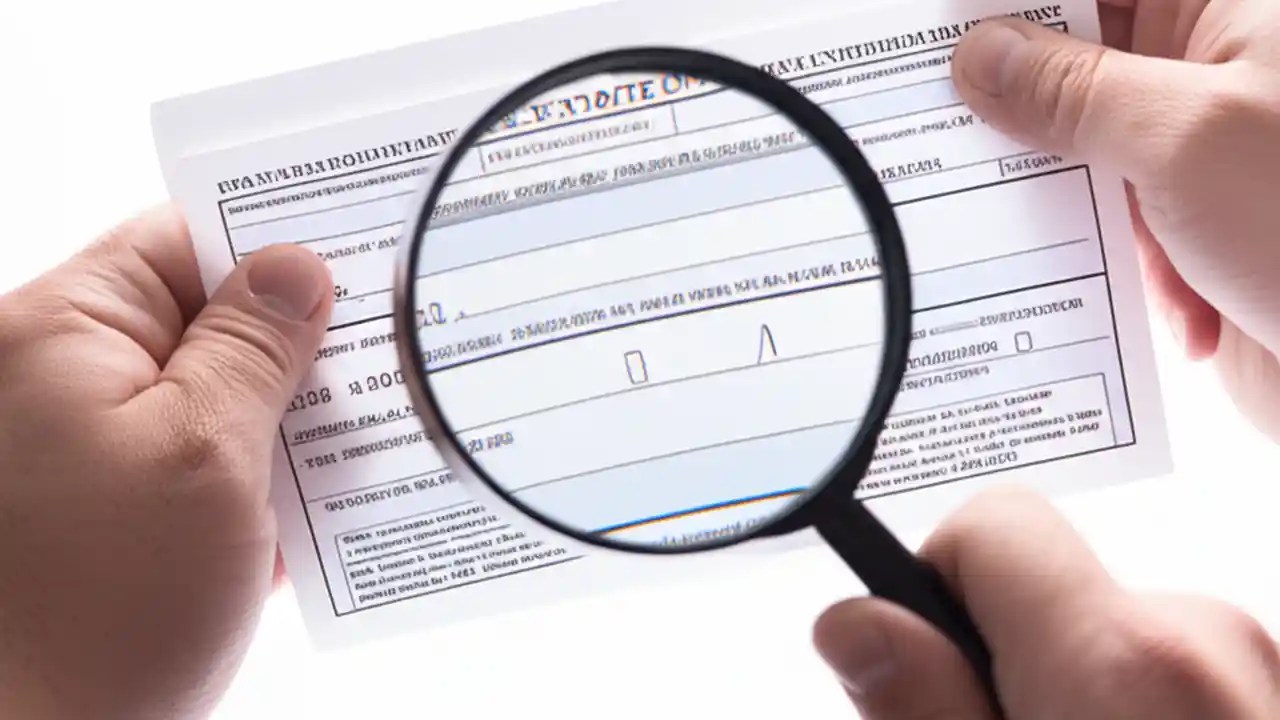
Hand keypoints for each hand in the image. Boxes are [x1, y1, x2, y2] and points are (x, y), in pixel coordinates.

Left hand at [0, 206, 332, 718]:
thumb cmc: (96, 612)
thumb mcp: (201, 455)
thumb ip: (253, 348)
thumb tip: (298, 266)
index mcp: (61, 336)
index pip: (183, 241)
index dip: (277, 239)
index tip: (363, 248)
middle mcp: (68, 382)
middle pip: (209, 319)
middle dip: (302, 339)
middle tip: (394, 347)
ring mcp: (100, 453)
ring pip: (222, 396)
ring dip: (296, 416)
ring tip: (379, 430)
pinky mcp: (131, 514)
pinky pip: (214, 462)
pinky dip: (274, 474)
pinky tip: (335, 495)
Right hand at [812, 487, 1279, 717]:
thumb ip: (925, 708)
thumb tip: (856, 624)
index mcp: (1126, 659)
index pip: (993, 523)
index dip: (939, 587)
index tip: (935, 667)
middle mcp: (1208, 639)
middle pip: (1054, 591)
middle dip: (1010, 660)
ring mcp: (1261, 666)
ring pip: (1119, 643)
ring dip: (1085, 698)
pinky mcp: (1276, 692)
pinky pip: (1181, 676)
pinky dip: (1149, 715)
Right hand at [949, 0, 1279, 439]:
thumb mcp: (1183, 139)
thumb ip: (1071, 90)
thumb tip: (981, 56)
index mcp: (1231, 12)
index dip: (1017, 12)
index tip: (943, 37)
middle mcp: (1217, 70)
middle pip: (1080, 59)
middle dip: (1021, 103)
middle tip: (948, 132)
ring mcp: (1210, 147)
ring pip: (1086, 145)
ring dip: (1067, 197)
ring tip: (1068, 235)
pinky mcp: (1202, 223)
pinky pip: (1115, 218)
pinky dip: (1118, 257)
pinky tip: (1172, 297)